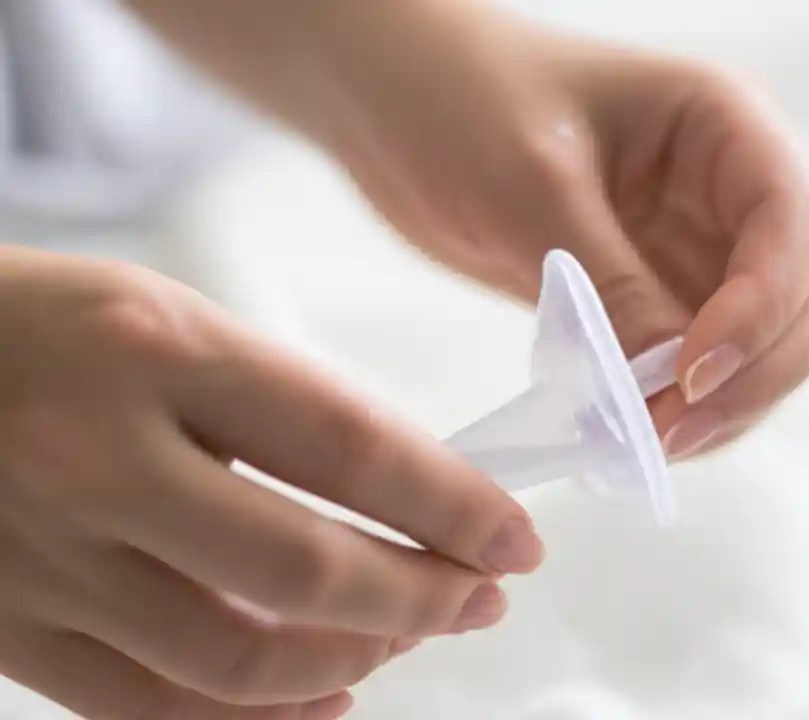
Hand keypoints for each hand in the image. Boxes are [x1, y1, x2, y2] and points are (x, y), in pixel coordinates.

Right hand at [0, 248, 541, 718]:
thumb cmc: (40, 328)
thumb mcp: (169, 321)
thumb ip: (278, 407)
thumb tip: (401, 501)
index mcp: (159, 349)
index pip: (350, 445)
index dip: (454, 505)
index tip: (515, 540)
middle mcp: (99, 456)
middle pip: (307, 568)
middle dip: (423, 596)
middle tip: (479, 598)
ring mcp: (47, 555)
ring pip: (240, 659)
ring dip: (354, 660)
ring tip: (406, 638)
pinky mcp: (7, 627)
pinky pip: (154, 708)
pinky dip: (257, 719)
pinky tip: (320, 698)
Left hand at [130, 0, 808, 459]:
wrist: (392, 100)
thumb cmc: (456, 101)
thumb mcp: (531, 188)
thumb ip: (610, 287)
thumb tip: (671, 394)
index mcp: (723, 126)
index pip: (794, 227)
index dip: (763, 309)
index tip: (689, 375)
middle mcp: (732, 192)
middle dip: (755, 373)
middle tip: (662, 432)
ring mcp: (702, 251)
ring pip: (771, 350)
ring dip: (724, 407)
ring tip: (637, 446)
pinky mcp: (660, 300)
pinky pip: (704, 374)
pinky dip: (681, 412)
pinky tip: (625, 436)